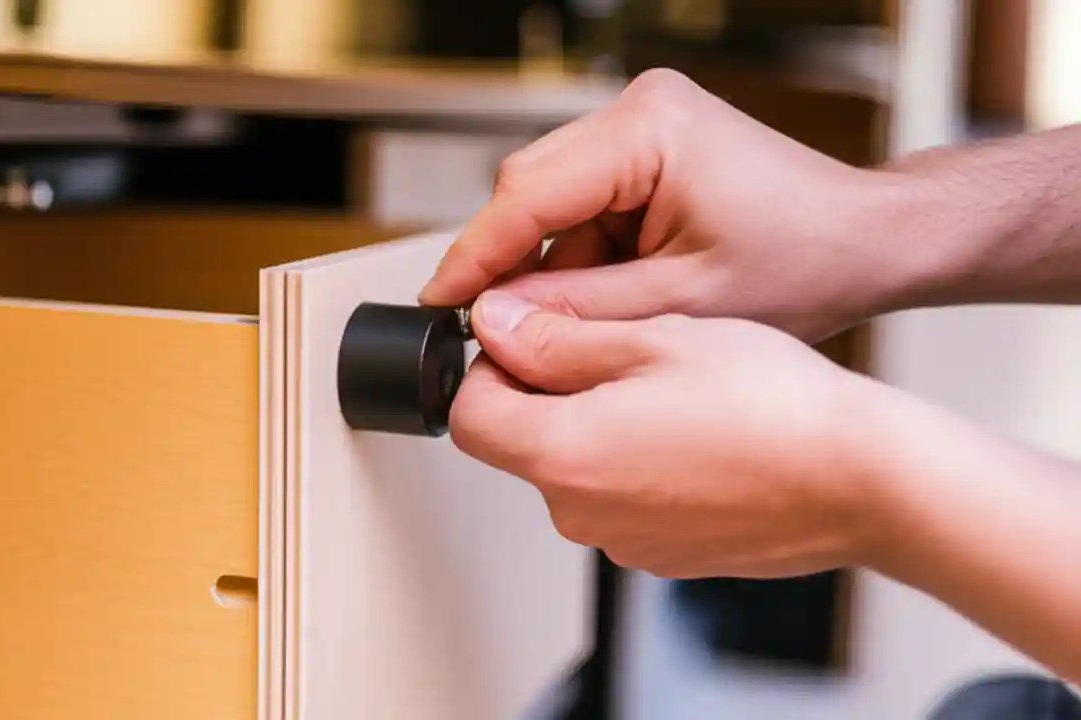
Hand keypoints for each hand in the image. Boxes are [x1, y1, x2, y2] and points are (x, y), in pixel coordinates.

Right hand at [419, 69, 914, 341]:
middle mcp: (640, 112)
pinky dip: (582, 259)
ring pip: (553, 203)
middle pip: (531, 189)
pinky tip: (602, 301)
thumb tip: (495, 321)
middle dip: (512, 265)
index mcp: (649, 130)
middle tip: (494, 332)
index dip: (476, 255)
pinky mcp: (649, 151)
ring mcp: (644, 128)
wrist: (869, 242)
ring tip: (573, 328)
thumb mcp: (682, 306)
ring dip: (552, 267)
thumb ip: (578, 312)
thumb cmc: (808, 261)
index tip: (440, 304)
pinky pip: (585, 207)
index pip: (528, 193)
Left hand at [449, 291, 898, 577]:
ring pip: (575, 468)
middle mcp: (581, 512)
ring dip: (598, 425)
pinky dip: (639, 462)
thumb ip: (558, 337)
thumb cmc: (773, 407)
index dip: (488, 368)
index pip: (468, 416)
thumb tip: (495, 324)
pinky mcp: (663, 554)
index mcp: (563, 455)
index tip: (528, 339)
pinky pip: (622, 498)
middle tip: (618, 350)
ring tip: (672, 391)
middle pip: (520, 442)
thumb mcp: (654, 339)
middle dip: (548, 393)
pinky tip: (696, 433)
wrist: (864, 481)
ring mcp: (623, 541)